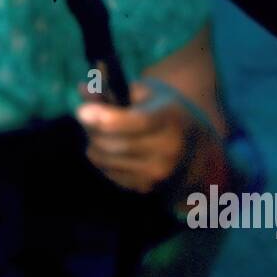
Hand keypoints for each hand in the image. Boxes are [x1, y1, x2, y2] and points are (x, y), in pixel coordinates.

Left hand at [77, 81, 197, 195]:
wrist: (196, 147)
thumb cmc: (164, 110)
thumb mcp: (145, 92)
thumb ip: (112, 90)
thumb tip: (81, 90)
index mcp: (170, 118)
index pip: (137, 122)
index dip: (107, 119)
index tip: (81, 112)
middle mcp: (168, 148)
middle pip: (115, 143)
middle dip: (92, 129)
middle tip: (86, 115)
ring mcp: (158, 172)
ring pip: (106, 160)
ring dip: (93, 143)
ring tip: (100, 131)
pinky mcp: (147, 187)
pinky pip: (109, 173)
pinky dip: (102, 158)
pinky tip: (110, 147)